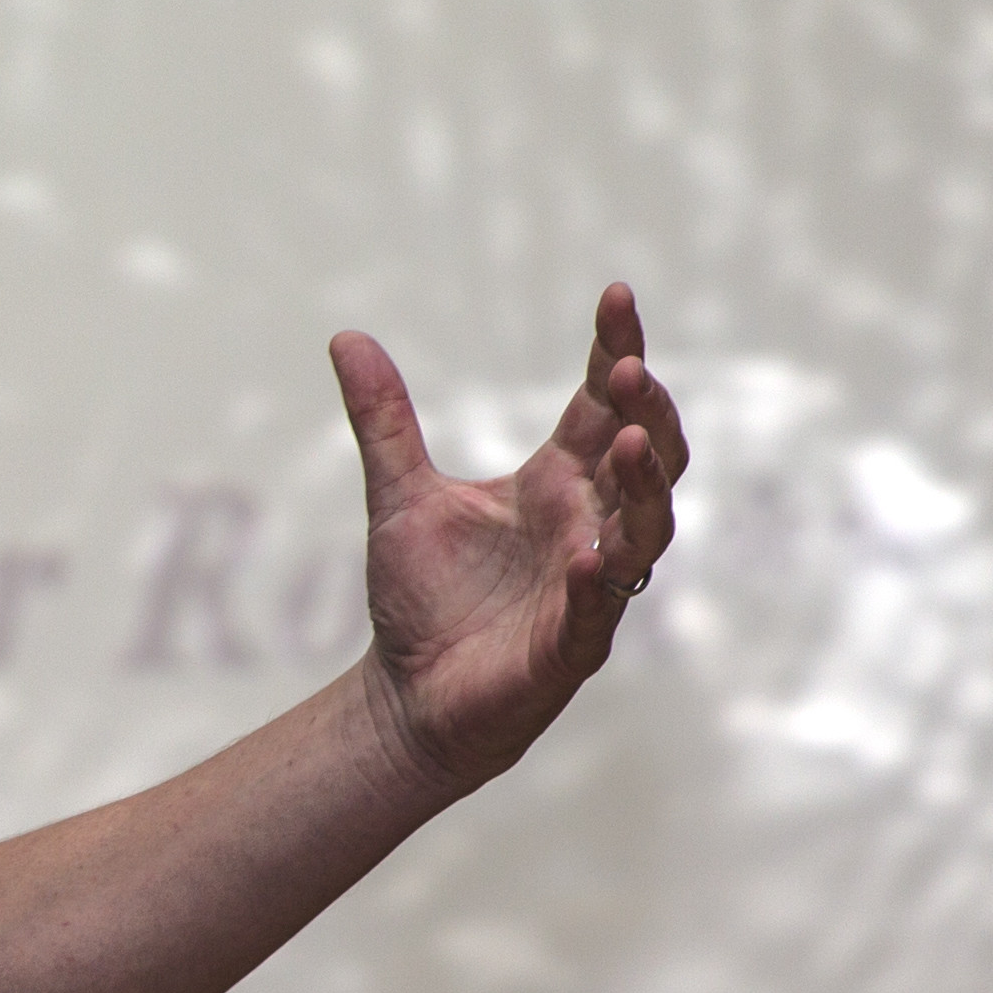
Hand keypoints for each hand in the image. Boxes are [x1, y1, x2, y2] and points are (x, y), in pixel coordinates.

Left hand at [333, 283, 686, 806]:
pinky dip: (599, 578)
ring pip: (646, 527)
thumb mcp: (399, 496)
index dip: (615, 350)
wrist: (409, 697)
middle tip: (628, 365)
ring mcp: (591, 584)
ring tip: (631, 439)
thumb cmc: (423, 599)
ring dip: (644, 484)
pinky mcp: (574, 643)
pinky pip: (601, 607)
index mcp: (555, 481)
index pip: (600, 404)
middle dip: (647, 409)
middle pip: (647, 454)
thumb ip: (383, 421)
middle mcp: (586, 523)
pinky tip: (587, 554)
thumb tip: (345, 335)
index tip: (615, 295)